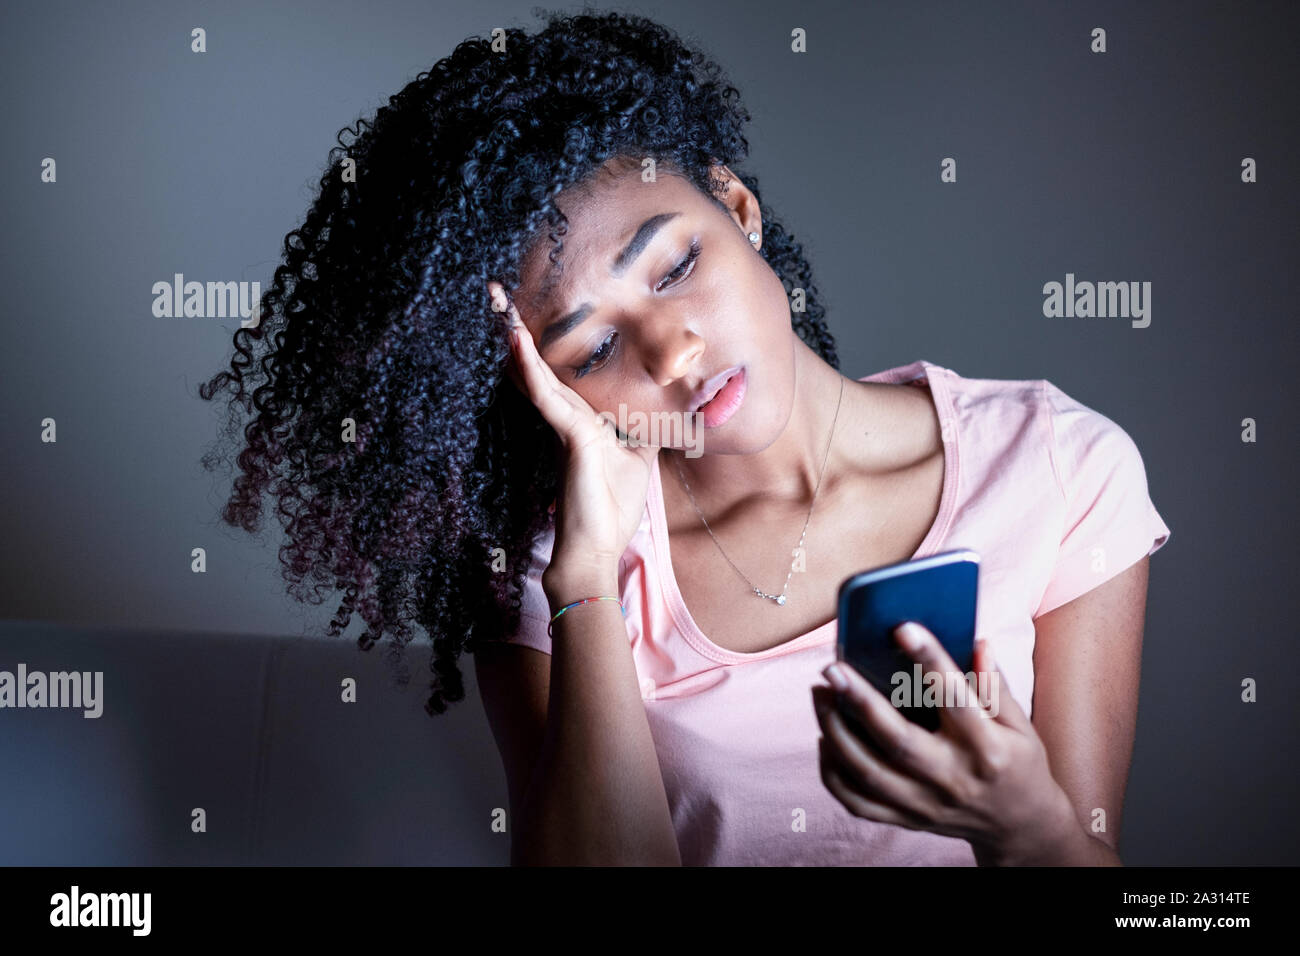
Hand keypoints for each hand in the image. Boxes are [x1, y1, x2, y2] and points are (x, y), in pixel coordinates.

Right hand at [488, 280, 659, 566]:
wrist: (594, 553)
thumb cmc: (611, 511)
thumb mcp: (636, 460)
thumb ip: (639, 430)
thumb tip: (662, 409)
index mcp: (581, 421)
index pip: (563, 375)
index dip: (544, 346)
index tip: (530, 310)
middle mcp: (567, 420)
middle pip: (545, 367)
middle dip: (522, 332)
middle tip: (500, 292)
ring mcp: (566, 428)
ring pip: (541, 375)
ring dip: (519, 338)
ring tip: (500, 301)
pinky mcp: (571, 439)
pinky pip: (549, 399)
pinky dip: (532, 371)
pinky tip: (517, 343)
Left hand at [812, 623, 1079, 864]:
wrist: (1019, 827)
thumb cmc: (1017, 763)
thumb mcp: (1021, 725)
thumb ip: (994, 686)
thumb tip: (976, 641)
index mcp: (987, 748)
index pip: (956, 699)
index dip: (930, 661)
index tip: (903, 628)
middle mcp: (954, 779)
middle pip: (898, 740)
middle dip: (861, 701)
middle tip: (833, 668)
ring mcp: (926, 804)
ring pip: (868, 772)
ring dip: (835, 731)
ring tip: (820, 693)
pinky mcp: (907, 820)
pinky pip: (857, 802)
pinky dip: (833, 772)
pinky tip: (825, 738)